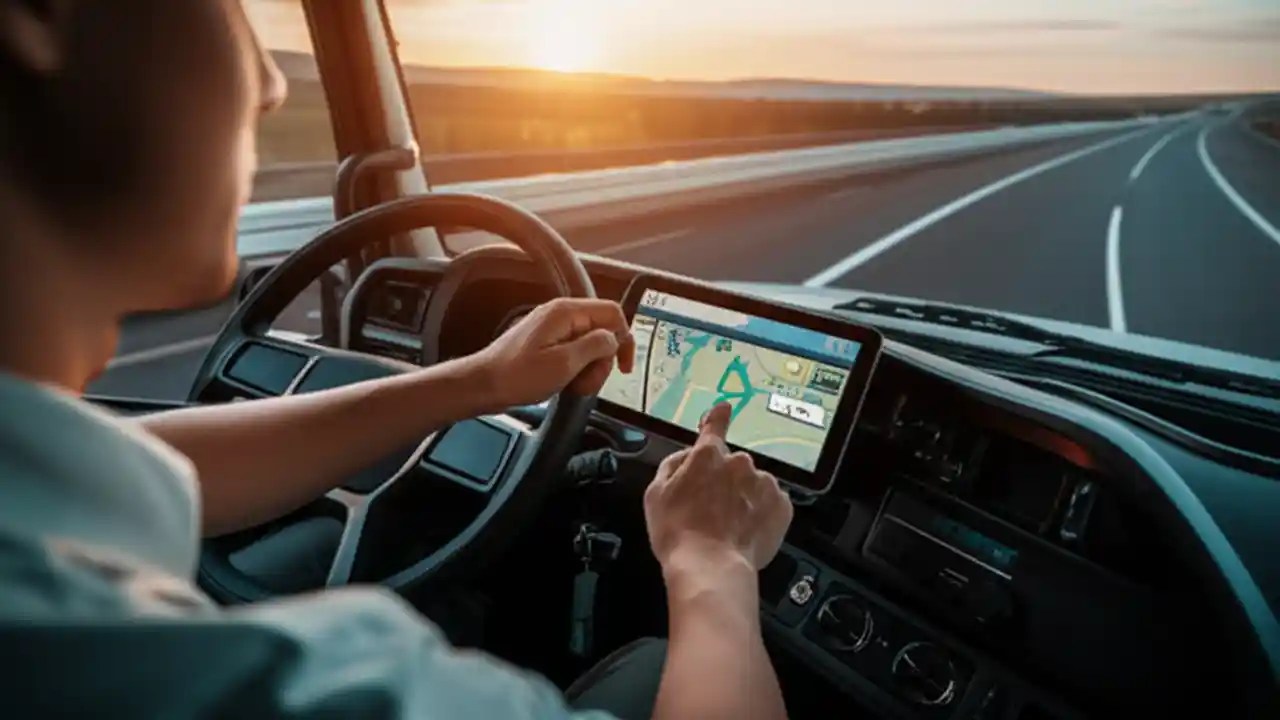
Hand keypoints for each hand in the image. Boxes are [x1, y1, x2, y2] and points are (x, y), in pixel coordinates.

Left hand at [473, 298, 634, 408]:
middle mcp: (561, 314)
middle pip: (602, 331)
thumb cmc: (520, 376)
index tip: (624, 369)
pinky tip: (565, 385)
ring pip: (589, 345)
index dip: (625, 339)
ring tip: (574, 387)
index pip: (613, 313)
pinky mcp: (546, 342)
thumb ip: (595, 345)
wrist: (483, 385)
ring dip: (589, 369)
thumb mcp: (565, 363)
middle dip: (602, 361)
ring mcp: (552, 328)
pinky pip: (573, 352)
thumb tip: (615, 338)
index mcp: (566, 312)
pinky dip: (576, 369)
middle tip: (588, 384)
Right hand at [644, 403, 793, 573]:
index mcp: (708, 455)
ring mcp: (764, 484)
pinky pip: (770, 504)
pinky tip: (745, 533)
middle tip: (710, 512)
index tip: (725, 407)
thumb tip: (686, 456)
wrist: (710, 567)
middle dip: (724, 482)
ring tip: (728, 528)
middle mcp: (740, 463)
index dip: (718, 417)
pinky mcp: (782, 507)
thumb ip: (672, 466)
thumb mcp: (655, 495)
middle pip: (732, 467)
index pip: (714, 426)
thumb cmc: (677, 533)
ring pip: (753, 486)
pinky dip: (760, 515)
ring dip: (744, 499)